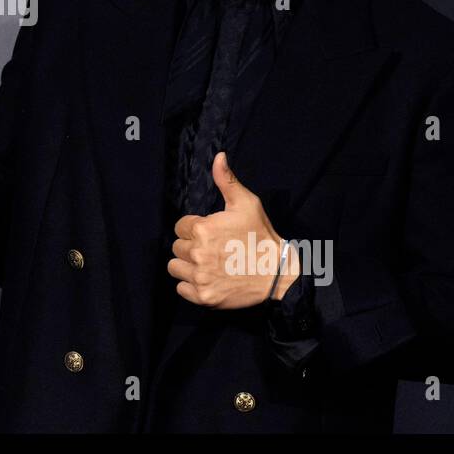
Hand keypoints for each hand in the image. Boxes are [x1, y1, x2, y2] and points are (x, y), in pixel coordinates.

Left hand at [167, 151, 299, 308]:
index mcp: (202, 229)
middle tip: (212, 249)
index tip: (211, 234)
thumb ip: (227, 180)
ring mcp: (200, 277)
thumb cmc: (260, 235)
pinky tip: (208, 279)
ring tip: (207, 264)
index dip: (194, 229)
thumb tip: (218, 156)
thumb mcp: (247, 203)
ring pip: (175, 267)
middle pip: (177, 247)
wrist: (278, 273)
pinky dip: (191, 286)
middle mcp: (197, 253)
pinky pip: (181, 289)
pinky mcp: (203, 297)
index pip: (180, 227)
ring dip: (186, 266)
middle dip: (190, 247)